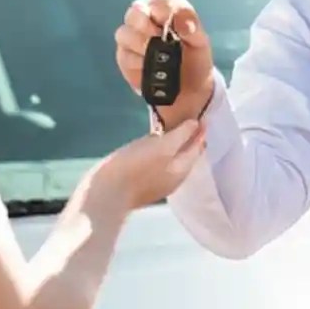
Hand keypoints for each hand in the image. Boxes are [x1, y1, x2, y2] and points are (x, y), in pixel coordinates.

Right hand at [91, 119, 205, 209]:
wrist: (106, 192)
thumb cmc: (135, 166)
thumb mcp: (162, 147)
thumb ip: (181, 136)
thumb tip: (195, 125)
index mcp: (182, 169)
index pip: (197, 147)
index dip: (200, 131)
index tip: (202, 116)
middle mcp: (174, 178)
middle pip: (187, 155)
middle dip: (190, 139)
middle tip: (190, 121)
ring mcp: (158, 183)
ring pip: (173, 160)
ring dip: (176, 145)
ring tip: (173, 129)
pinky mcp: (142, 183)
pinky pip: (158, 163)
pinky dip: (162, 152)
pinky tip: (153, 144)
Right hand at [114, 0, 215, 129]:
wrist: (189, 92)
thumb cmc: (194, 60)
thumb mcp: (201, 41)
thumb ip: (192, 26)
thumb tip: (183, 23)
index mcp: (167, 9)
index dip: (162, 5)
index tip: (169, 19)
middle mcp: (146, 19)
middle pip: (136, 9)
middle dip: (145, 22)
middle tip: (158, 36)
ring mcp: (132, 38)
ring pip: (124, 32)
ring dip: (140, 43)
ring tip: (155, 54)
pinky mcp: (125, 58)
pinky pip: (123, 55)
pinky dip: (136, 61)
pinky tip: (148, 67)